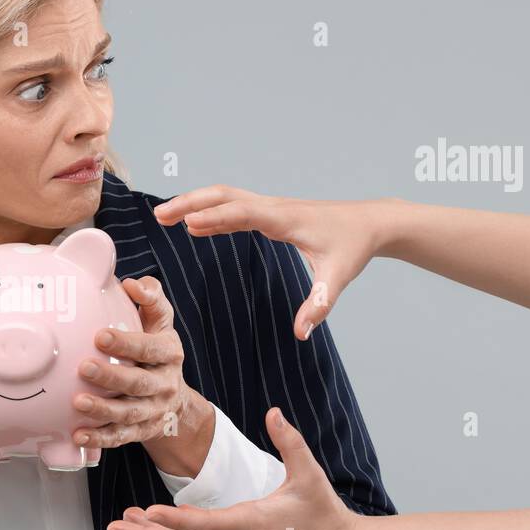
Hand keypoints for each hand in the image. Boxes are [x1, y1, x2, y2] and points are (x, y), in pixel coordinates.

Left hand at [71, 275, 194, 450]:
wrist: (176, 401)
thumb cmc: (156, 351)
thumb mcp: (160, 322)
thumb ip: (150, 298)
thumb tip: (133, 284)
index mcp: (169, 353)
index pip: (150, 348)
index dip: (127, 343)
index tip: (99, 336)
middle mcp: (164, 384)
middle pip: (138, 383)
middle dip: (111, 377)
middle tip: (83, 367)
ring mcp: (153, 410)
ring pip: (128, 413)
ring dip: (102, 409)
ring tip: (77, 403)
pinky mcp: (141, 431)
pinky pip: (120, 436)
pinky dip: (100, 438)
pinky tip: (78, 435)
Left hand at [105, 407, 361, 529]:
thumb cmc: (320, 509)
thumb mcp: (308, 472)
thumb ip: (289, 441)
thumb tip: (273, 412)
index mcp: (249, 521)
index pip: (205, 524)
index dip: (175, 519)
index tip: (148, 511)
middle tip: (115, 526)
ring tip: (120, 523)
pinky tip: (147, 521)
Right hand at [154, 186, 399, 339]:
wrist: (369, 222)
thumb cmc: (353, 248)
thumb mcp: (337, 278)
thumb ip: (318, 305)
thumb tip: (300, 333)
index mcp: (285, 220)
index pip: (242, 213)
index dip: (215, 218)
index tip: (187, 224)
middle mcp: (273, 207)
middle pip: (224, 196)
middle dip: (190, 202)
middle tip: (160, 215)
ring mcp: (270, 206)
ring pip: (224, 196)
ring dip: (194, 202)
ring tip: (164, 217)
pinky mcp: (269, 211)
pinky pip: (232, 206)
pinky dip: (210, 210)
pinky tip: (194, 224)